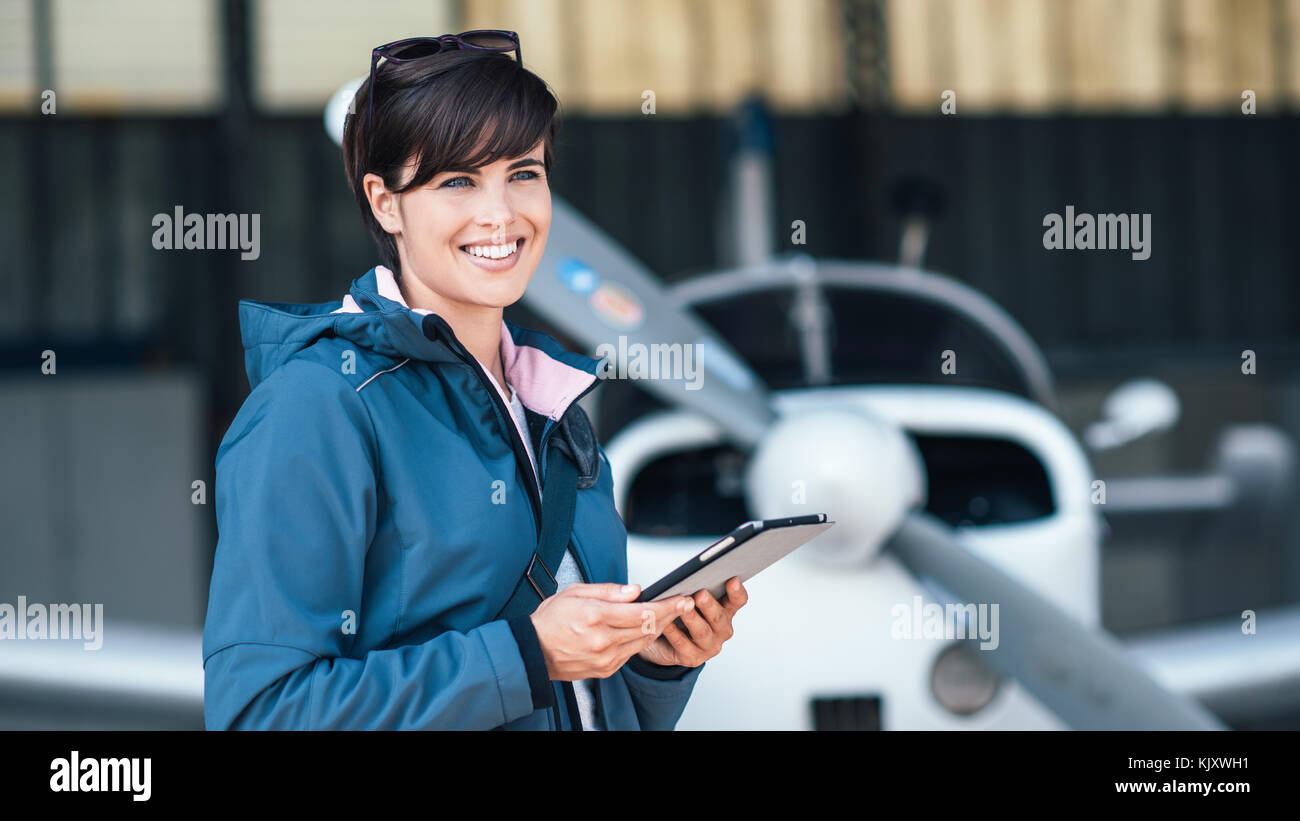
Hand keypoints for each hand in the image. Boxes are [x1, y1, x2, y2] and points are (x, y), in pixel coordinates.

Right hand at [529, 583, 695, 680]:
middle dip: (670, 615)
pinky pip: (632, 653)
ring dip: (660, 628)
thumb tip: (636, 590)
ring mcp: (606, 658)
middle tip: (685, 604)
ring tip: (669, 614)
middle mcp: (604, 640)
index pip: (643, 612)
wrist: (533, 652)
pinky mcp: (606, 669)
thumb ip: (608, 591)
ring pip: (644, 642)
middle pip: (649, 628)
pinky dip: (642, 640)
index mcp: (596, 617)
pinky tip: (648, 629)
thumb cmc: (551, 619)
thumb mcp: (575, 592)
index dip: (667, 605)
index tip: (683, 598)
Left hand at [636, 576, 746, 667]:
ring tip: (684, 606)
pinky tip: (665, 622)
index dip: (736, 591)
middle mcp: (722, 630)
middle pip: (719, 617)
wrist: (664, 643)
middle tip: (701, 594)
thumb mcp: (692, 600)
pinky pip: (682, 643)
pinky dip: (673, 632)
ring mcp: (709, 646)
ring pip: (701, 632)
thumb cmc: (682, 615)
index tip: (732, 579)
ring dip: (692, 618)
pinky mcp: (693, 658)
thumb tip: (688, 576)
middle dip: (709, 605)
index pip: (737, 600)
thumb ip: (695, 589)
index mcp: (726, 611)